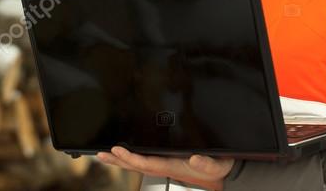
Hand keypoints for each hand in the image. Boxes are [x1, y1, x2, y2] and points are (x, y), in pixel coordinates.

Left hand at [96, 145, 235, 189]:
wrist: (224, 175)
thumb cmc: (218, 168)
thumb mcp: (216, 165)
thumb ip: (206, 163)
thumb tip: (195, 159)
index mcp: (173, 166)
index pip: (147, 162)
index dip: (130, 157)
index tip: (116, 150)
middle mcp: (166, 167)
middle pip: (136, 165)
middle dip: (118, 160)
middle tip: (100, 154)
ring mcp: (166, 166)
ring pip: (138, 164)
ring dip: (121, 161)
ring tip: (105, 155)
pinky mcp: (168, 163)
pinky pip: (145, 161)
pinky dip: (132, 158)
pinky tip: (125, 154)